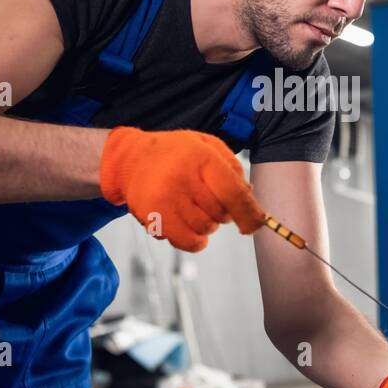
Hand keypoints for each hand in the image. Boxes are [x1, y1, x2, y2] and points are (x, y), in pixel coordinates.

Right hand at [99, 126, 263, 251]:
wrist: (131, 158)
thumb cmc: (175, 152)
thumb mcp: (207, 145)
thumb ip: (232, 168)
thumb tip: (250, 196)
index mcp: (200, 156)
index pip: (233, 192)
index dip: (250, 212)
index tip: (257, 224)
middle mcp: (182, 177)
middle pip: (221, 214)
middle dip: (223, 211)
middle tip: (207, 198)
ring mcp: (165, 199)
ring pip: (206, 229)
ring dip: (207, 224)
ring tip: (192, 206)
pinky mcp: (152, 217)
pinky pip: (187, 242)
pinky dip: (194, 240)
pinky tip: (187, 224)